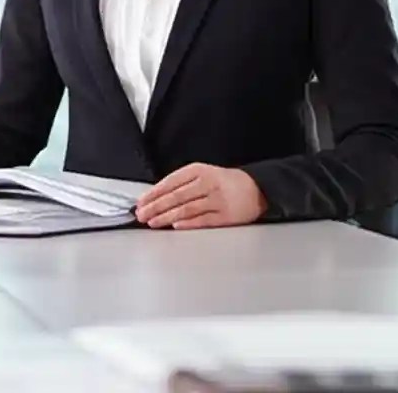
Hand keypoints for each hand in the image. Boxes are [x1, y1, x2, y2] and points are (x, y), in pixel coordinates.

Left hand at [135, 163, 266, 229]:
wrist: (256, 188)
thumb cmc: (224, 183)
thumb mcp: (202, 174)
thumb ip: (181, 184)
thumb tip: (155, 197)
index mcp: (199, 171)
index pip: (170, 182)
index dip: (153, 193)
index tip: (140, 202)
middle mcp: (208, 183)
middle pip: (175, 196)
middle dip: (155, 207)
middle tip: (141, 215)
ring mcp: (218, 200)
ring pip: (186, 209)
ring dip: (166, 216)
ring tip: (153, 222)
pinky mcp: (227, 215)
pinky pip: (203, 220)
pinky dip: (188, 223)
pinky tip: (175, 225)